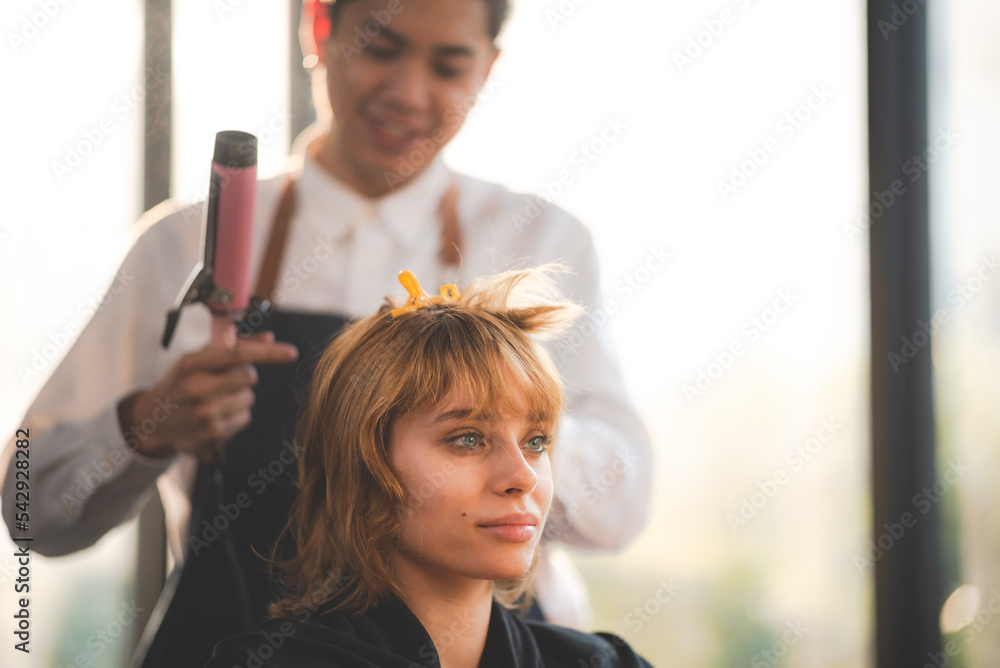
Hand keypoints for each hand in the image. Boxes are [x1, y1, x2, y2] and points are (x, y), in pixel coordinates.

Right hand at [117, 331, 298, 461]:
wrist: (153, 422)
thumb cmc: (180, 384)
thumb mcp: (197, 360)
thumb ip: (233, 346)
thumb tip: (268, 338)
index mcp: (192, 364)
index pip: (238, 354)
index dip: (268, 353)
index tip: (291, 352)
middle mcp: (197, 389)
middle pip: (248, 377)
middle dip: (242, 378)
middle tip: (221, 382)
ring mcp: (205, 414)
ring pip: (248, 398)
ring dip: (238, 398)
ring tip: (214, 400)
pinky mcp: (213, 434)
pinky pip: (244, 418)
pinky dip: (235, 416)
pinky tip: (215, 416)